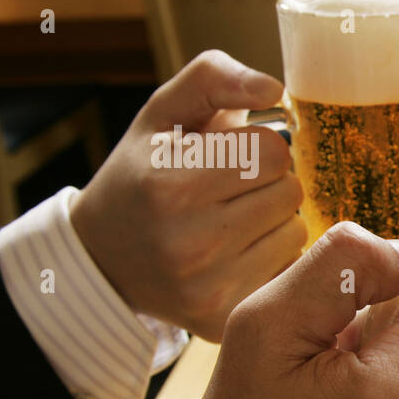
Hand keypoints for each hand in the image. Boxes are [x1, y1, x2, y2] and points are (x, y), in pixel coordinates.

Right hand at [70, 49, 306, 341]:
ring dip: (275, 220)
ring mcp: (206, 287)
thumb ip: (214, 79)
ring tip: (233, 220)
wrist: (103, 257)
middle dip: (268, 181)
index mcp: (170, 184)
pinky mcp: (224, 319)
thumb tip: (274, 89)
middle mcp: (188, 241)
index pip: (272, 151)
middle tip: (232, 188)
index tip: (231, 155)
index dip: (258, 145)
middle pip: (289, 192)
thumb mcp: (163, 113)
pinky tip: (238, 254)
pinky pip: (289, 271)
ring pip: (296, 232)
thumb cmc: (143, 173)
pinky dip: (273, 259)